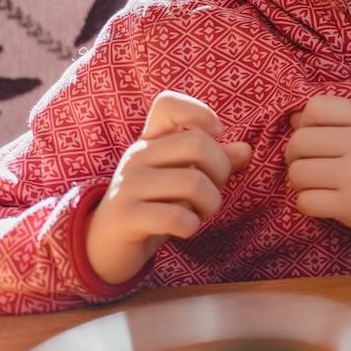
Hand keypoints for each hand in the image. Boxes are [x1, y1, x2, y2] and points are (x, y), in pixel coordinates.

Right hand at [85, 91, 251, 285]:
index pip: (168, 103)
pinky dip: (191, 225)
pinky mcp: (125, 217)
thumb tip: (245, 150)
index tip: (215, 135)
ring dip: (211, 204)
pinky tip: (184, 229)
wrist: (105, 247)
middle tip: (213, 191)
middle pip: (198, 144)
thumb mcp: (183, 179)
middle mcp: (136, 156)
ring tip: (201, 213)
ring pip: (194, 183)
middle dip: (221, 171)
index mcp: (150, 141)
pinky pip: (176, 216)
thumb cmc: (154, 206)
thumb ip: (214, 162)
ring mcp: (127, 185)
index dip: (200, 113)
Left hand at [284, 95, 350, 238]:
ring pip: (297, 173)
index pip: (316, 107)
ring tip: (316, 185)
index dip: (305, 123)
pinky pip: (304, 201)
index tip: (316, 138)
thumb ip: (338, 120)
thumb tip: (292, 119)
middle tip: (309, 166)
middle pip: (300, 141)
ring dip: (300, 182)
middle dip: (295, 156)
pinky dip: (308, 204)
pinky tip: (324, 202)